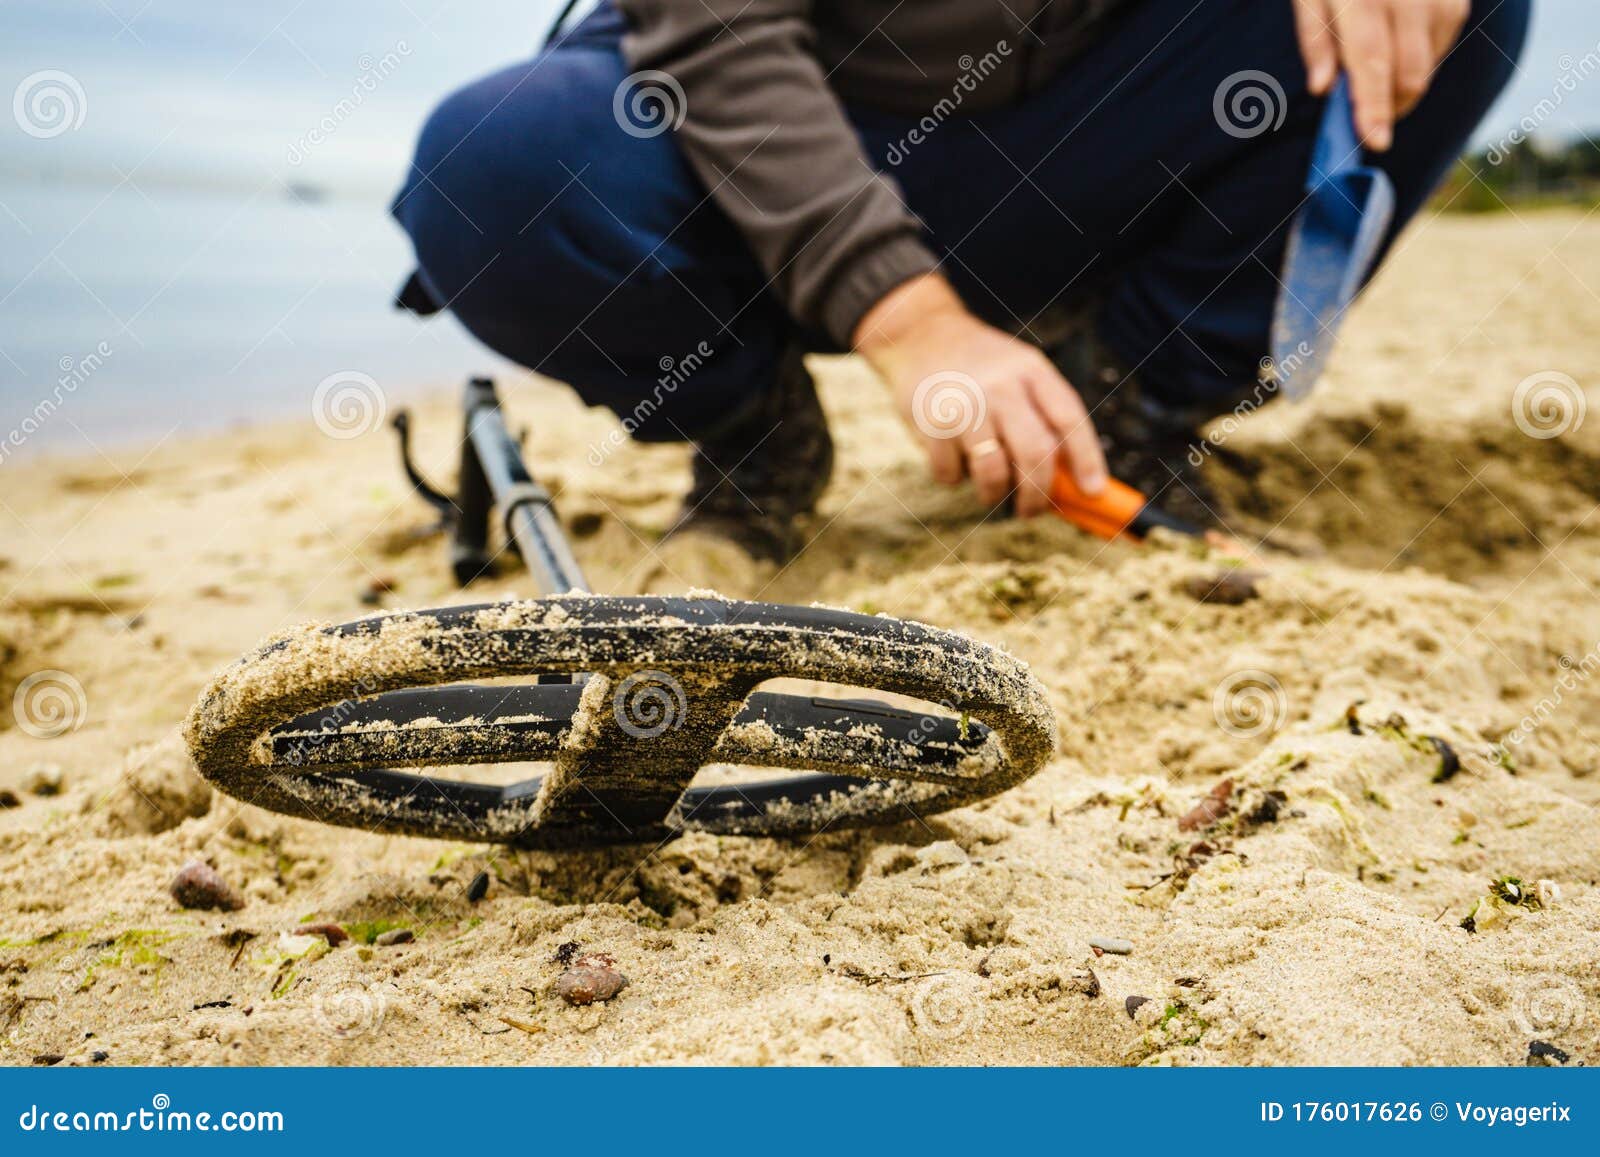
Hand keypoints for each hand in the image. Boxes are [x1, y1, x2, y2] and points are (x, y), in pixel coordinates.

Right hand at [853, 274, 1107, 516]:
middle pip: (1035, 452)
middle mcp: (1001, 385)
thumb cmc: (984, 367)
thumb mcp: (1022, 372)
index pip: (1069, 419)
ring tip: (991, 493)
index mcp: (1032, 371)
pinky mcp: (931, 423)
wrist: (922, 337)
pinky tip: (954, 460)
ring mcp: (965, 404)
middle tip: (1033, 512)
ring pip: (993, 471)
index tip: (1093, 492)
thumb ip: (1046, 416)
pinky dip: (954, 478)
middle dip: (1038, 494)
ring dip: (994, 494)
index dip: (1087, 459)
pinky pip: (951, 473)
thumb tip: (1072, 481)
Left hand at [1292, 0, 1469, 149]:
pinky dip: (1421, 61)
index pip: (1371, 59)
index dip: (1373, 105)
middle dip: (1390, 107)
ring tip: (1379, 82)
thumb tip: (1322, 89)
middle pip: (1409, 69)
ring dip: (1405, 86)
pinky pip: (1444, 42)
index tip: (1375, 141)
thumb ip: (1316, 40)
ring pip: (1429, 62)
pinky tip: (1400, 53)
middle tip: (1368, 120)